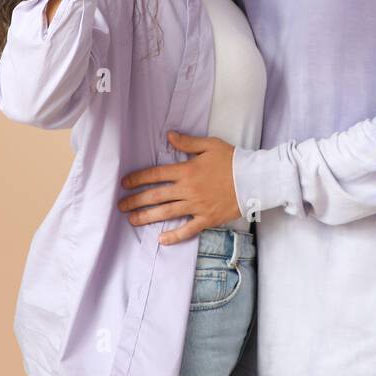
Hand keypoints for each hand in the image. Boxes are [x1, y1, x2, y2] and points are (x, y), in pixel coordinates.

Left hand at [117, 132, 239, 245]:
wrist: (255, 179)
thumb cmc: (233, 160)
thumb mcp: (210, 145)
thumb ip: (187, 142)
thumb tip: (168, 135)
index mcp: (187, 170)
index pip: (156, 174)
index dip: (138, 178)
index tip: (125, 183)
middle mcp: (188, 189)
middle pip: (156, 196)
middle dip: (135, 200)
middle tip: (121, 205)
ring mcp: (197, 206)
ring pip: (167, 213)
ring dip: (147, 216)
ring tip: (132, 220)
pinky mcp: (207, 218)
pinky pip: (188, 229)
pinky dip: (175, 236)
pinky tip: (161, 240)